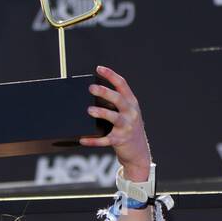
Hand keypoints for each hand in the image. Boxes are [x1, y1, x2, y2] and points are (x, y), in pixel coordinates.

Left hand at [82, 65, 151, 181]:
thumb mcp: (127, 113)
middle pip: (118, 99)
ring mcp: (127, 127)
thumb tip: (93, 92)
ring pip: (114, 118)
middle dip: (105, 92)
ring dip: (102, 113)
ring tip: (90, 110)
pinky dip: (94, 141)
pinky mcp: (120, 141)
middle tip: (91, 88)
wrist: (138, 152)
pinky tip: (83, 139)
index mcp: (131, 103)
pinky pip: (105, 140)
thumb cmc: (128, 128)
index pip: (122, 85)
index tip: (99, 69)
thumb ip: (115, 103)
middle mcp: (131, 113)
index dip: (110, 75)